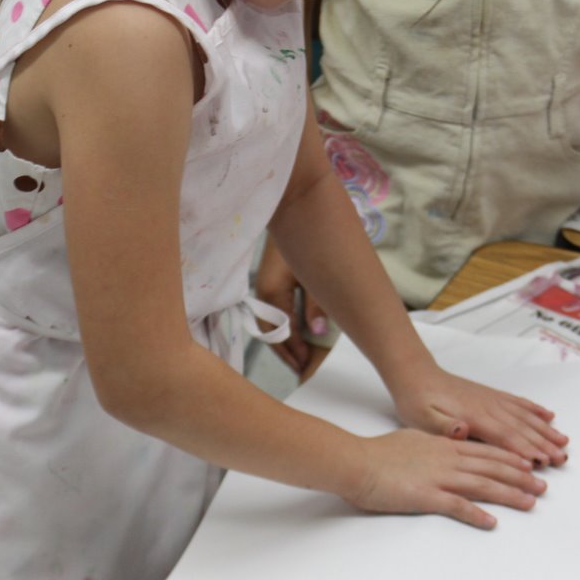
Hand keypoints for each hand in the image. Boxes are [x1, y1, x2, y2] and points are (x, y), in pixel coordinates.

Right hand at [255, 236, 330, 380]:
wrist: (292, 208)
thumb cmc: (308, 238)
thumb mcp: (314, 275)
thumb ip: (315, 305)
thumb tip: (316, 335)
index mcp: (271, 293)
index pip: (280, 334)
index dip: (294, 353)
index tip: (307, 367)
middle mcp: (263, 294)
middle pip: (272, 334)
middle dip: (287, 353)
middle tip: (304, 370)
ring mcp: (265, 288)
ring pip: (272, 324)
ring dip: (286, 341)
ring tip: (301, 358)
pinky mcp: (270, 282)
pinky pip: (275, 312)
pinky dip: (285, 326)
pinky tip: (298, 334)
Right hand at [348, 430, 547, 528]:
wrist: (356, 462)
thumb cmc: (378, 453)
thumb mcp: (414, 438)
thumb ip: (436, 441)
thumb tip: (450, 441)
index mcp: (445, 445)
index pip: (486, 451)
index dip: (510, 458)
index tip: (529, 463)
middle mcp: (448, 459)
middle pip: (492, 467)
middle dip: (520, 476)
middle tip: (542, 485)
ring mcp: (439, 477)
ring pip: (483, 484)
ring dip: (510, 493)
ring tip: (531, 501)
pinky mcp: (427, 496)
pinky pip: (458, 506)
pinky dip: (477, 514)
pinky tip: (493, 522)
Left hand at [391, 367, 568, 468]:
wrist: (415, 375)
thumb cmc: (417, 401)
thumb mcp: (421, 419)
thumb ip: (443, 427)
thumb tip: (462, 429)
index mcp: (472, 417)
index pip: (504, 436)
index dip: (524, 450)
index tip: (542, 462)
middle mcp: (487, 407)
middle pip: (521, 428)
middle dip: (543, 444)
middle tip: (562, 459)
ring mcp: (491, 399)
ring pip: (524, 416)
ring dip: (545, 429)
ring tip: (563, 442)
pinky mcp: (491, 395)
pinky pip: (518, 403)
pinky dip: (535, 410)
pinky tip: (548, 416)